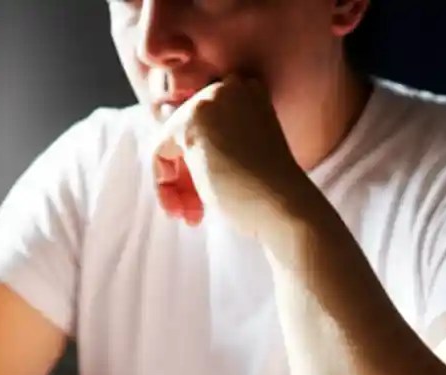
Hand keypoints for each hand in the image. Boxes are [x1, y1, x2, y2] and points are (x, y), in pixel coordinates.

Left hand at [154, 76, 322, 240]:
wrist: (285, 205)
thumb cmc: (269, 193)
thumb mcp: (242, 155)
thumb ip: (214, 143)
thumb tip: (170, 153)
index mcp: (249, 93)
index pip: (205, 129)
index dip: (198, 169)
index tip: (205, 201)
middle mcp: (230, 87)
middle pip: (185, 135)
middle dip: (185, 179)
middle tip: (194, 214)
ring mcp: (210, 100)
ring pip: (171, 144)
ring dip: (176, 186)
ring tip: (189, 217)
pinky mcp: (191, 120)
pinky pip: (159, 153)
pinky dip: (165, 185)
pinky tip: (183, 209)